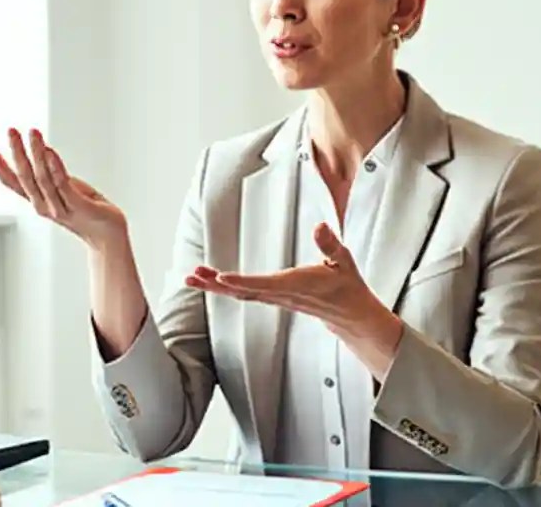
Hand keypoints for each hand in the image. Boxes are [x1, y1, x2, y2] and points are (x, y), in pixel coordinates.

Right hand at [0, 128, 126, 248]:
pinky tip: (50, 151)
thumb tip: (42, 150)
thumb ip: (50, 176)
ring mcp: (61, 207)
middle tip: (11, 131)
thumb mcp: (63, 191)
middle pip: (25, 176)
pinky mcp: (78, 206)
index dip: (0, 167)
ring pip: (43, 178)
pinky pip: (63, 185)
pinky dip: (55, 167)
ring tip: (33, 133)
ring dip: (37, 153)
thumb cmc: (86, 210)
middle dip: (17, 152)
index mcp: (39, 201)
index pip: (14, 183)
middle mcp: (45, 206)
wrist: (108, 235)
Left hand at [185, 222, 404, 378]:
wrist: (348, 313)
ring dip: (215, 287)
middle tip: (192, 277)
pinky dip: (225, 288)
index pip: (264, 284)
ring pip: (240, 294)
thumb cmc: (345, 285)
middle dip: (216, 285)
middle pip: (243, 291)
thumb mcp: (344, 262)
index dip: (242, 282)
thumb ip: (330, 245)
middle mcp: (282, 294)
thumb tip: (320, 227)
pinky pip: (245, 294)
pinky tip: (211, 282)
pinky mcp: (273, 298)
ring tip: (192, 278)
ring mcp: (275, 298)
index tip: (220, 278)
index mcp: (297, 284)